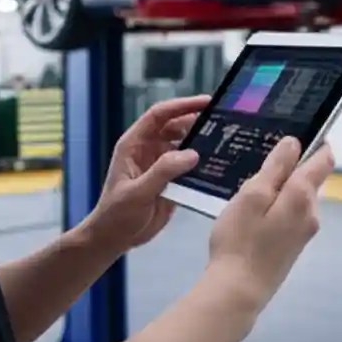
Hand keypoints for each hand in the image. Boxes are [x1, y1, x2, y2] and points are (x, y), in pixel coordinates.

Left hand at [80, 95, 209, 252]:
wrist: (115, 239)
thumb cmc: (118, 213)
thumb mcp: (138, 192)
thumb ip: (163, 171)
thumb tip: (193, 153)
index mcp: (135, 144)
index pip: (159, 116)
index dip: (181, 105)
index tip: (206, 102)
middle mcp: (149, 149)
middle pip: (175, 127)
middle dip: (197, 121)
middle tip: (224, 121)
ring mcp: (161, 165)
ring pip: (184, 145)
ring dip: (202, 142)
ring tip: (227, 140)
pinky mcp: (171, 181)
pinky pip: (189, 167)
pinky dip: (203, 164)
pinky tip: (220, 164)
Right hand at [204, 136, 333, 312]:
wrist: (237, 291)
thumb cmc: (240, 240)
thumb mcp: (252, 196)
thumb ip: (275, 168)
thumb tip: (294, 143)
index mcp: (303, 195)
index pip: (323, 159)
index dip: (316, 141)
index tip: (296, 130)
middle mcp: (312, 212)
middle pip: (309, 178)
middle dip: (291, 165)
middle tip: (259, 156)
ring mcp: (304, 232)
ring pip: (297, 197)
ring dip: (281, 187)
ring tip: (250, 183)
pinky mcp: (293, 246)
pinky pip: (290, 214)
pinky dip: (277, 205)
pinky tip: (254, 211)